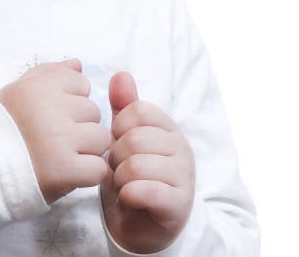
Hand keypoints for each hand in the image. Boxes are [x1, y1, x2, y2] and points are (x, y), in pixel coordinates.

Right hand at [0, 57, 111, 205]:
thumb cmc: (0, 129)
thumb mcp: (18, 91)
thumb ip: (48, 73)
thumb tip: (77, 64)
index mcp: (40, 86)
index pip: (81, 83)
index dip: (70, 102)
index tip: (53, 116)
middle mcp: (52, 108)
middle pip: (93, 111)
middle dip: (80, 126)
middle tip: (55, 140)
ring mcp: (60, 139)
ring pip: (101, 139)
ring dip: (87, 151)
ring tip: (61, 157)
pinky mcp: (65, 170)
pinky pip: (98, 168)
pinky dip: (88, 175)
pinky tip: (69, 175)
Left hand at [99, 72, 194, 253]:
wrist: (142, 224)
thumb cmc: (132, 175)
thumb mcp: (124, 137)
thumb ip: (124, 107)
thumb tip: (121, 74)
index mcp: (167, 127)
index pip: (138, 110)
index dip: (118, 127)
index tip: (116, 143)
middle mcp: (180, 148)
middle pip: (134, 138)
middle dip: (116, 156)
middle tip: (117, 169)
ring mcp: (183, 176)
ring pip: (136, 165)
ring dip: (120, 178)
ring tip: (123, 185)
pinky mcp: (178, 204)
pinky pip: (146, 191)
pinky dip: (128, 196)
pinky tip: (128, 199)